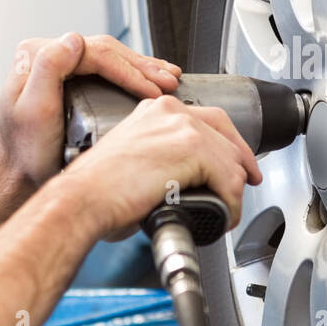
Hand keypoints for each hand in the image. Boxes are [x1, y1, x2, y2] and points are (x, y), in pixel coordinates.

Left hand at [0, 33, 181, 192]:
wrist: (22, 176)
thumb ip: (49, 68)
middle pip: (106, 51)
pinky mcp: (70, 79)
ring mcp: (59, 66)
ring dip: (143, 67)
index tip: (152, 89)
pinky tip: (151, 79)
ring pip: (111, 57)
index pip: (94, 52)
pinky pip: (108, 68)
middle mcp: (46, 55)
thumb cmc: (27, 153)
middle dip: (142, 66)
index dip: (129, 69)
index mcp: (35, 55)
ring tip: (169, 78)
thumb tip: (73, 39)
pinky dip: (133, 73)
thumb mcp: (34, 110)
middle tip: (169, 81)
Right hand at [65, 93, 262, 236]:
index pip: (208, 120)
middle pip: (226, 133)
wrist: (81, 199)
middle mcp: (171, 111)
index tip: (237, 163)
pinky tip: (223, 215)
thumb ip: (162, 157)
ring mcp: (183, 127)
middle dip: (241, 163)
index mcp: (155, 110)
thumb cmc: (96, 190)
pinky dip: (231, 202)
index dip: (229, 145)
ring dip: (234, 190)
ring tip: (225, 211)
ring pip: (231, 159)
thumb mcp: (134, 158)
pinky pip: (229, 179)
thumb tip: (184, 179)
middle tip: (245, 185)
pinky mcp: (192, 149)